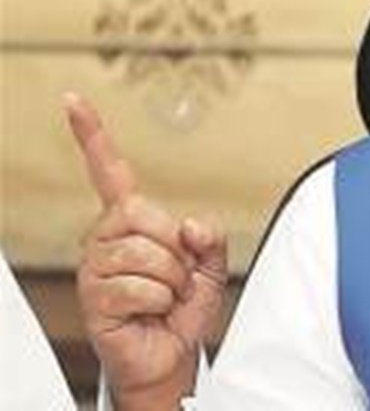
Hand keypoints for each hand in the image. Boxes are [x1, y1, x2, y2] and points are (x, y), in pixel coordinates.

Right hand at [68, 93, 227, 409]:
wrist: (170, 354)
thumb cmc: (183, 308)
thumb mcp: (212, 264)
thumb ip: (211, 237)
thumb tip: (189, 226)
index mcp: (130, 220)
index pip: (109, 171)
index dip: (92, 134)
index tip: (72, 101)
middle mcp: (105, 237)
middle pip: (144, 215)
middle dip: (175, 249)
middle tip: (175, 275)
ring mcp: (95, 267)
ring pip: (147, 254)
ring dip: (172, 279)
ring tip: (164, 296)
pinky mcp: (94, 297)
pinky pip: (142, 287)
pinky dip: (160, 301)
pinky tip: (150, 311)